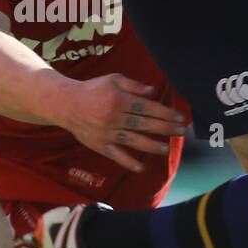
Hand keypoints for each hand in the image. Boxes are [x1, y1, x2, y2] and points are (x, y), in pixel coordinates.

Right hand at [62, 75, 185, 172]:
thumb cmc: (93, 89)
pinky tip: (141, 167)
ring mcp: (106, 133)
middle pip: (144, 124)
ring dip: (152, 145)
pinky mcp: (99, 145)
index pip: (148, 108)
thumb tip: (153, 92)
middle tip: (181, 131)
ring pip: (133, 141)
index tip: (180, 117)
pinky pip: (115, 155)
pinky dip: (128, 162)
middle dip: (165, 128)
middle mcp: (114, 117)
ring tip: (166, 148)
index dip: (166, 113)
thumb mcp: (113, 80)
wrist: (66, 104)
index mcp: (119, 100)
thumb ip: (133, 85)